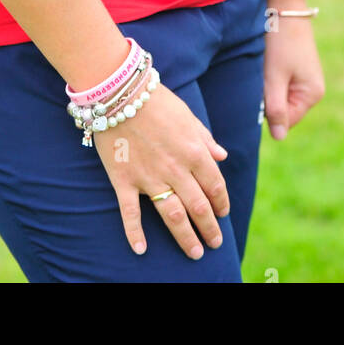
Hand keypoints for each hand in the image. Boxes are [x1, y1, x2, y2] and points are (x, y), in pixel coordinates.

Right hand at [92, 81, 229, 259]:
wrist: (120, 91)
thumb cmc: (156, 99)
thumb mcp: (188, 115)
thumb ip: (205, 139)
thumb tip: (222, 156)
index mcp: (194, 152)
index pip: (215, 186)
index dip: (222, 203)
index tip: (223, 213)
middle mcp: (176, 169)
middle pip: (199, 207)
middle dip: (210, 228)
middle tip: (215, 244)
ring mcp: (149, 177)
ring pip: (173, 216)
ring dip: (186, 238)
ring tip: (195, 253)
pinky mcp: (124, 180)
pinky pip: (130, 213)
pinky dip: (134, 233)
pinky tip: (140, 250)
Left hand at [262, 13, 324, 139]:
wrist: (285, 8)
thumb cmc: (280, 42)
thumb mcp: (275, 77)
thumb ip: (276, 108)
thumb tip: (279, 138)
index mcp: (312, 94)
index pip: (286, 121)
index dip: (268, 111)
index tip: (259, 89)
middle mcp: (312, 90)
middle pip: (283, 110)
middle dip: (267, 99)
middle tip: (262, 76)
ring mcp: (306, 80)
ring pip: (279, 97)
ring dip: (268, 88)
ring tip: (266, 67)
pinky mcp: (297, 70)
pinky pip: (281, 85)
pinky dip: (271, 78)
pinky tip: (268, 63)